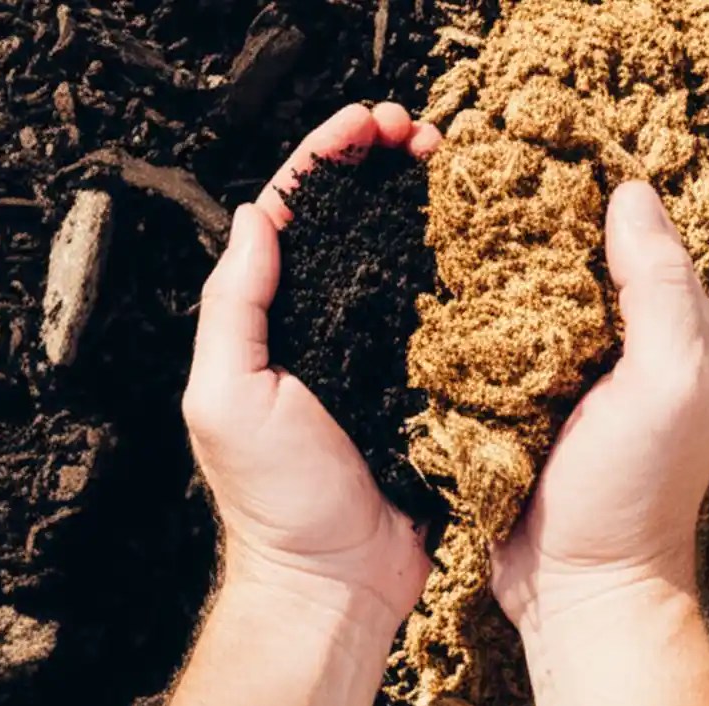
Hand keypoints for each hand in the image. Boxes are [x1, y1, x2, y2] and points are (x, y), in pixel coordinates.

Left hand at [181, 103, 440, 635]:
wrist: (339, 580)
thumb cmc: (276, 501)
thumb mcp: (225, 397)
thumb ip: (235, 306)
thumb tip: (256, 216)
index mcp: (275, 319)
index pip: (296, 214)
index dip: (329, 158)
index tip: (368, 121)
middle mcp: (328, 323)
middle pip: (356, 222)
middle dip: (384, 165)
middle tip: (420, 130)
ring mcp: (381, 349)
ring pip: (404, 255)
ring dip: (424, 200)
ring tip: (453, 161)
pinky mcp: (428, 380)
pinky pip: (444, 310)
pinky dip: (460, 264)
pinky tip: (483, 233)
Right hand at [492, 183, 708, 705]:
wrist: (579, 590)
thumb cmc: (633, 492)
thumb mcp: (667, 385)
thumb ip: (659, 292)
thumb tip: (630, 192)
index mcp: (662, 331)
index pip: (633, 236)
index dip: (592, 190)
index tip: (538, 150)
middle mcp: (615, 347)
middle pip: (572, 261)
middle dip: (531, 222)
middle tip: (476, 180)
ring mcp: (560, 378)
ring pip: (524, 299)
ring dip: (492, 267)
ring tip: (444, 221)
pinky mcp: (513, 406)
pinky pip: (489, 346)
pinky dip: (468, 319)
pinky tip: (433, 292)